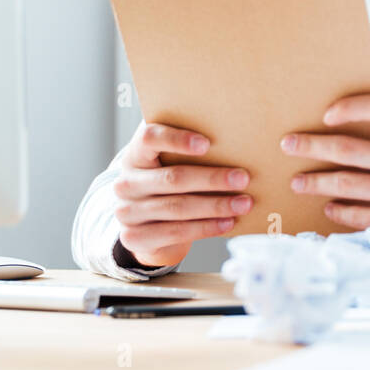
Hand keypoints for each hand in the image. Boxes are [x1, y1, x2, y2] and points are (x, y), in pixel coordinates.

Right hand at [113, 121, 251, 267]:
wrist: (144, 224)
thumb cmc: (167, 182)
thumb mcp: (167, 162)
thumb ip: (185, 146)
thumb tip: (229, 131)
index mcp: (135, 155)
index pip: (149, 138)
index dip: (177, 139)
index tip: (207, 143)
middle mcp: (126, 182)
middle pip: (172, 178)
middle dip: (212, 178)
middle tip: (243, 178)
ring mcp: (127, 212)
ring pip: (178, 208)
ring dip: (216, 206)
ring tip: (243, 203)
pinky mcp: (135, 238)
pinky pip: (176, 232)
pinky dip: (206, 227)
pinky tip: (228, 222)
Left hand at [280, 93, 369, 257]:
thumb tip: (342, 117)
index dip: (350, 107)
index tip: (326, 114)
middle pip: (350, 149)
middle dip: (312, 146)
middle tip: (288, 145)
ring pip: (347, 185)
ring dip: (316, 183)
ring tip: (297, 181)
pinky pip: (357, 216)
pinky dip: (338, 210)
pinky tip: (328, 206)